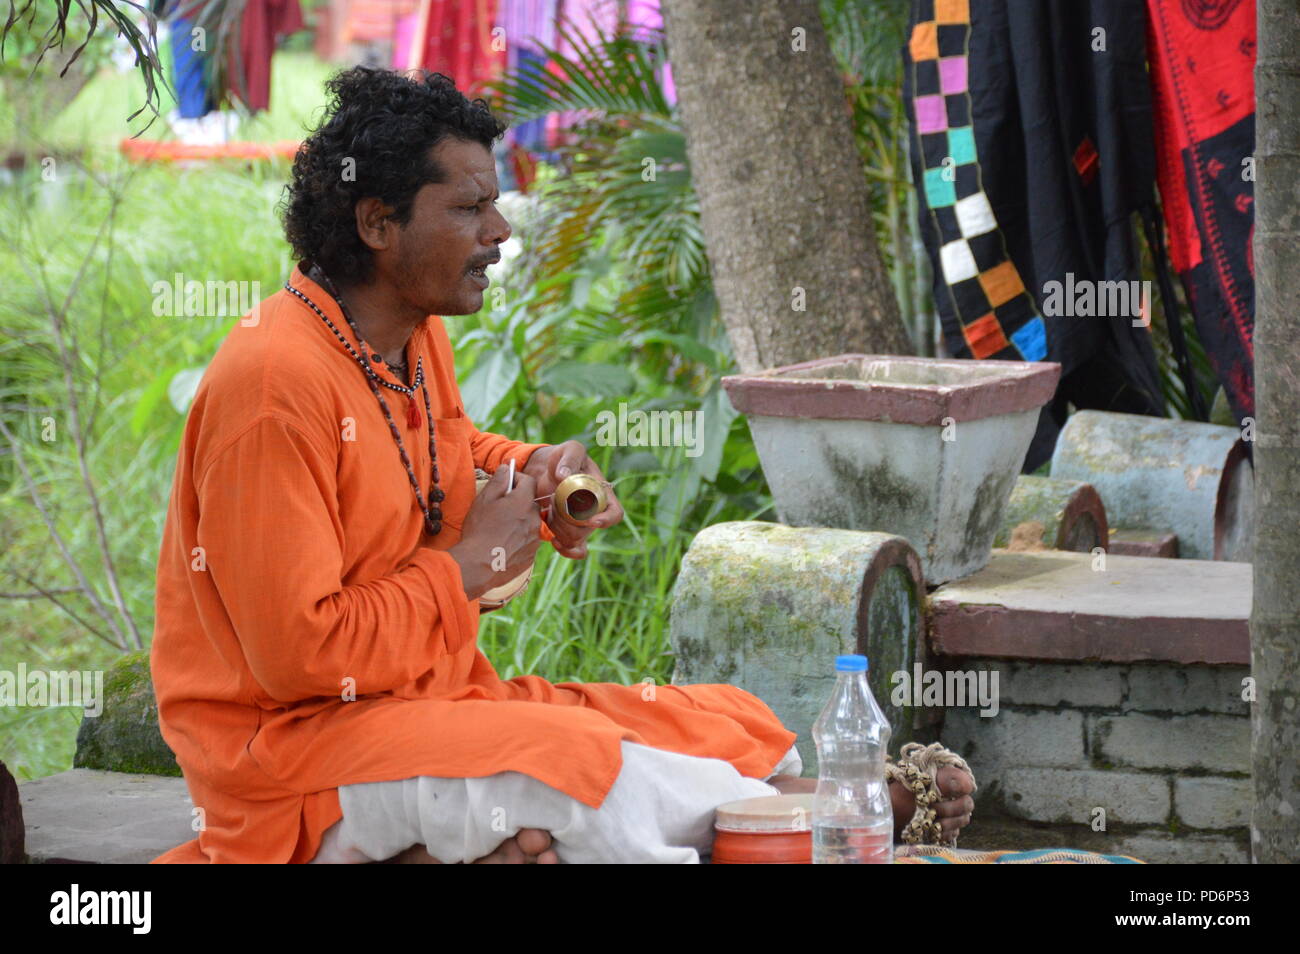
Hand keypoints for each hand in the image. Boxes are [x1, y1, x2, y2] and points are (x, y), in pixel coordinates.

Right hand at [447, 464, 543, 600]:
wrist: (478, 566)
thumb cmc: (479, 530)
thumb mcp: (484, 499)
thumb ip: (499, 480)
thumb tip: (507, 467)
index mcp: (524, 502)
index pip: (529, 481)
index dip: (518, 479)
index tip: (506, 483)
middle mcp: (534, 519)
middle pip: (530, 503)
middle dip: (518, 501)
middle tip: (499, 507)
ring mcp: (534, 539)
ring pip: (529, 523)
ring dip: (518, 521)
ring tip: (499, 528)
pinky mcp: (531, 555)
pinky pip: (527, 540)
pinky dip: (518, 538)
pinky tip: (502, 543)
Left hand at [523, 441, 623, 558]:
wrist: (547, 471)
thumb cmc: (563, 459)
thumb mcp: (569, 449)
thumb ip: (570, 457)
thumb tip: (563, 476)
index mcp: (603, 494)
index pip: (615, 514)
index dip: (606, 520)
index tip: (591, 520)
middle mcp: (596, 513)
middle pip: (588, 530)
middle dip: (567, 517)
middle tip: (553, 498)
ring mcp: (583, 525)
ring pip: (575, 539)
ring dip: (558, 526)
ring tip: (549, 507)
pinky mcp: (569, 532)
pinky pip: (574, 550)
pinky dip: (564, 549)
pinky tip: (552, 539)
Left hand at [889, 765, 975, 841]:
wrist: (884, 819)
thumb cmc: (895, 797)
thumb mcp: (913, 784)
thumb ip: (940, 781)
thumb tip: (965, 784)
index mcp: (942, 777)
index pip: (965, 781)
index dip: (960, 787)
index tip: (946, 793)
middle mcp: (949, 794)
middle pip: (966, 803)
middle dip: (951, 808)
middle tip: (934, 810)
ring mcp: (948, 812)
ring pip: (963, 819)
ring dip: (948, 823)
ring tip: (931, 824)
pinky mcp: (944, 828)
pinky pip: (954, 833)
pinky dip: (945, 834)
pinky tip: (933, 832)